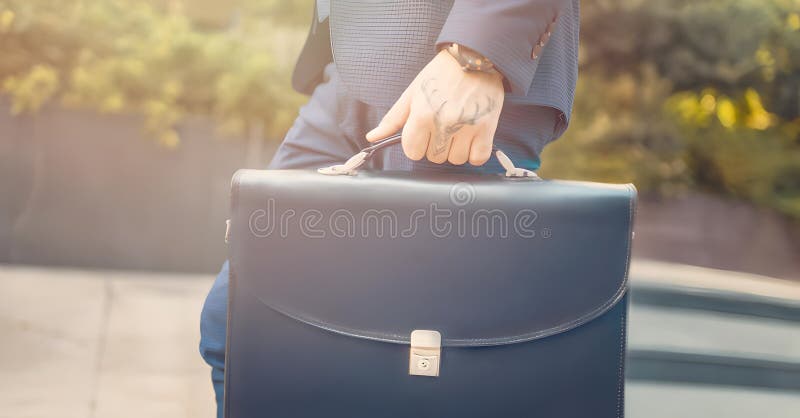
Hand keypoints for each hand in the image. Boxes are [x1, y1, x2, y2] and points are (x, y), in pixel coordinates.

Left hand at [366, 50, 504, 165]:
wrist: (474, 57)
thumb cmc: (441, 74)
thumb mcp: (413, 92)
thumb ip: (393, 118)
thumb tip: (372, 137)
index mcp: (422, 114)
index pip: (412, 152)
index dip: (416, 144)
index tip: (422, 133)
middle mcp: (444, 123)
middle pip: (434, 157)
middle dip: (435, 146)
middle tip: (442, 127)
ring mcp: (467, 127)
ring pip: (455, 159)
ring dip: (455, 150)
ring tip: (457, 130)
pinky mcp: (487, 129)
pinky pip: (477, 158)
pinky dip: (474, 153)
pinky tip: (471, 138)